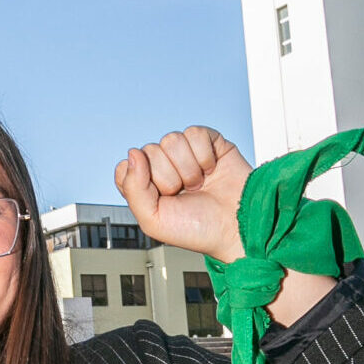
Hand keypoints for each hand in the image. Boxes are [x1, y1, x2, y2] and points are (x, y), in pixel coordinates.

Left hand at [115, 127, 249, 261]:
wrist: (236, 227)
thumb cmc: (197, 229)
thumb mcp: (154, 221)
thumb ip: (133, 189)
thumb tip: (133, 152)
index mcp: (145, 186)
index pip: (126, 167)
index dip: (141, 182)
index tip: (160, 199)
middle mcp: (163, 166)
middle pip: (150, 151)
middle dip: (169, 178)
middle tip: (185, 195)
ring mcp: (185, 153)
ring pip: (172, 139)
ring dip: (188, 169)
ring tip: (199, 185)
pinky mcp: (207, 142)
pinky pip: (194, 133)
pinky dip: (204, 156)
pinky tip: (211, 170)